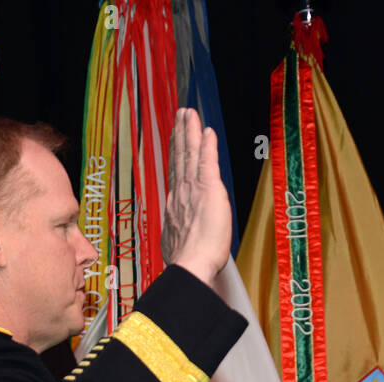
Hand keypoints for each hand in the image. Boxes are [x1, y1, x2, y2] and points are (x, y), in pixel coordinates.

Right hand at [161, 108, 231, 285]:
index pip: (177, 174)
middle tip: (181, 116)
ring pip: (190, 154)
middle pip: (180, 158)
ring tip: (189, 114)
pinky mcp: (208, 189)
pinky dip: (207, 145)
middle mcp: (181, 194)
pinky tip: (207, 131)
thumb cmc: (189, 264)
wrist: (191, 265)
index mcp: (176, 206)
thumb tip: (178, 241)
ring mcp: (192, 190)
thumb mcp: (179, 246)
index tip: (175, 140)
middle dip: (180, 135)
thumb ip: (179, 235)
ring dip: (190, 132)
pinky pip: (207, 162)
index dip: (176, 155)